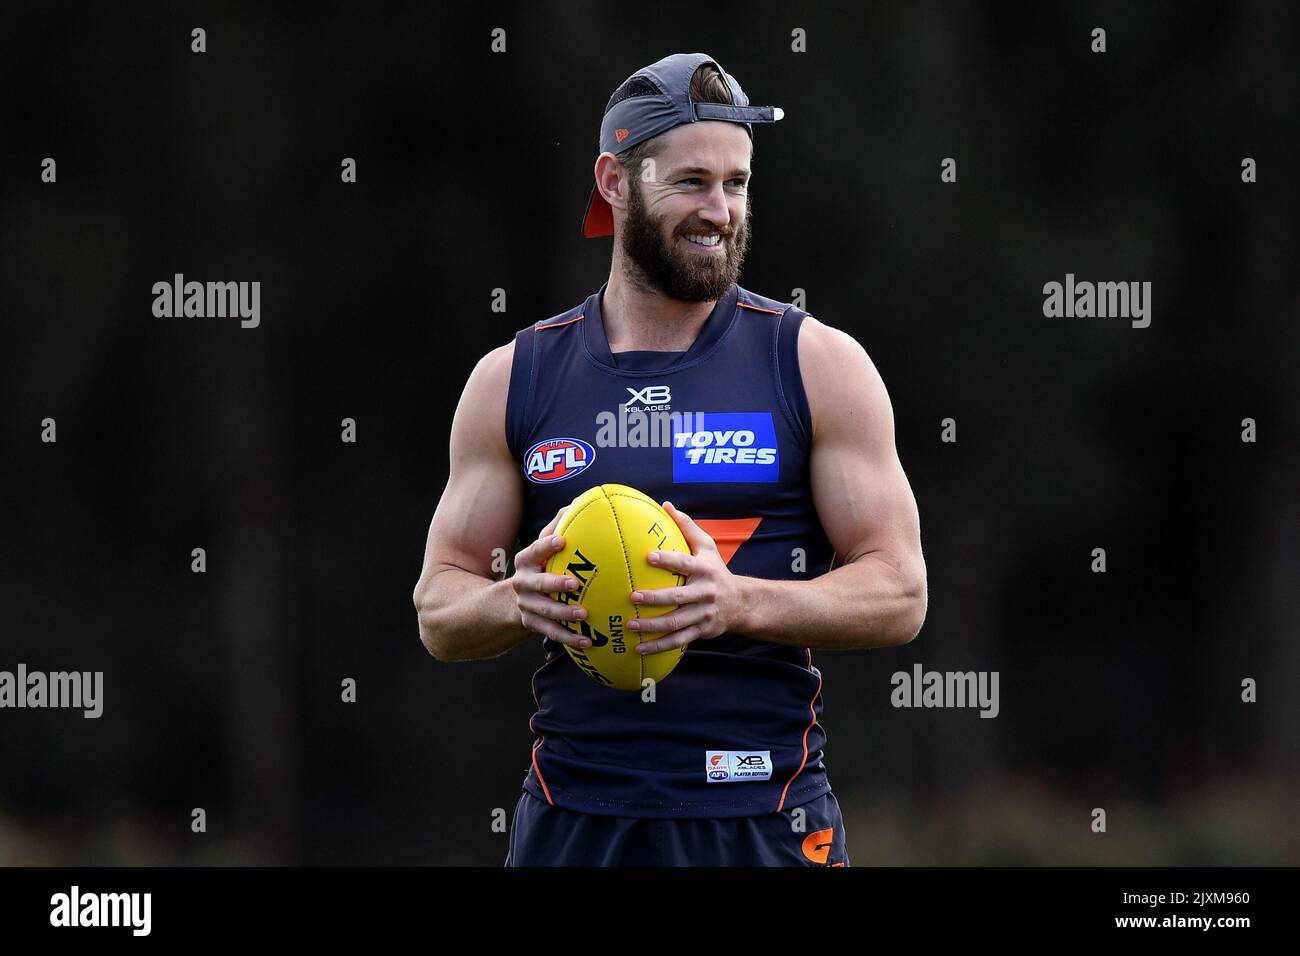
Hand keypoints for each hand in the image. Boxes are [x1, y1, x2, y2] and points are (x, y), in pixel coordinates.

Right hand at [511, 506, 591, 649]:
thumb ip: (558, 526)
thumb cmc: (540, 566)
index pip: (534, 551)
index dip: (545, 545)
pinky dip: (569, 637)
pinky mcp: (532, 625)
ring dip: (564, 614)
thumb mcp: (543, 548)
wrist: (515, 601)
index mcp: (526, 560)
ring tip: (584, 614)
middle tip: (575, 583)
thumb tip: (579, 501)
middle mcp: (522, 583)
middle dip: (554, 584)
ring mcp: (526, 606)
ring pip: (544, 611)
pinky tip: (588, 640)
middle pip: (537, 584)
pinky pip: (551, 633)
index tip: (561, 540)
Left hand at [629, 501, 741, 654]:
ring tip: (630, 625)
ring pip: (676, 623)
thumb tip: (665, 505)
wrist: (742, 603)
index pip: (685, 563)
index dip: (668, 560)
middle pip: (678, 597)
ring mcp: (704, 614)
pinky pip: (678, 640)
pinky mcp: (701, 631)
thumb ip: (687, 527)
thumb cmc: (716, 570)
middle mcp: (706, 592)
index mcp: (705, 569)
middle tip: (632, 597)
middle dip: (655, 599)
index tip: (649, 557)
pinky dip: (659, 646)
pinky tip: (639, 648)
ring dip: (652, 626)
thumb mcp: (707, 546)